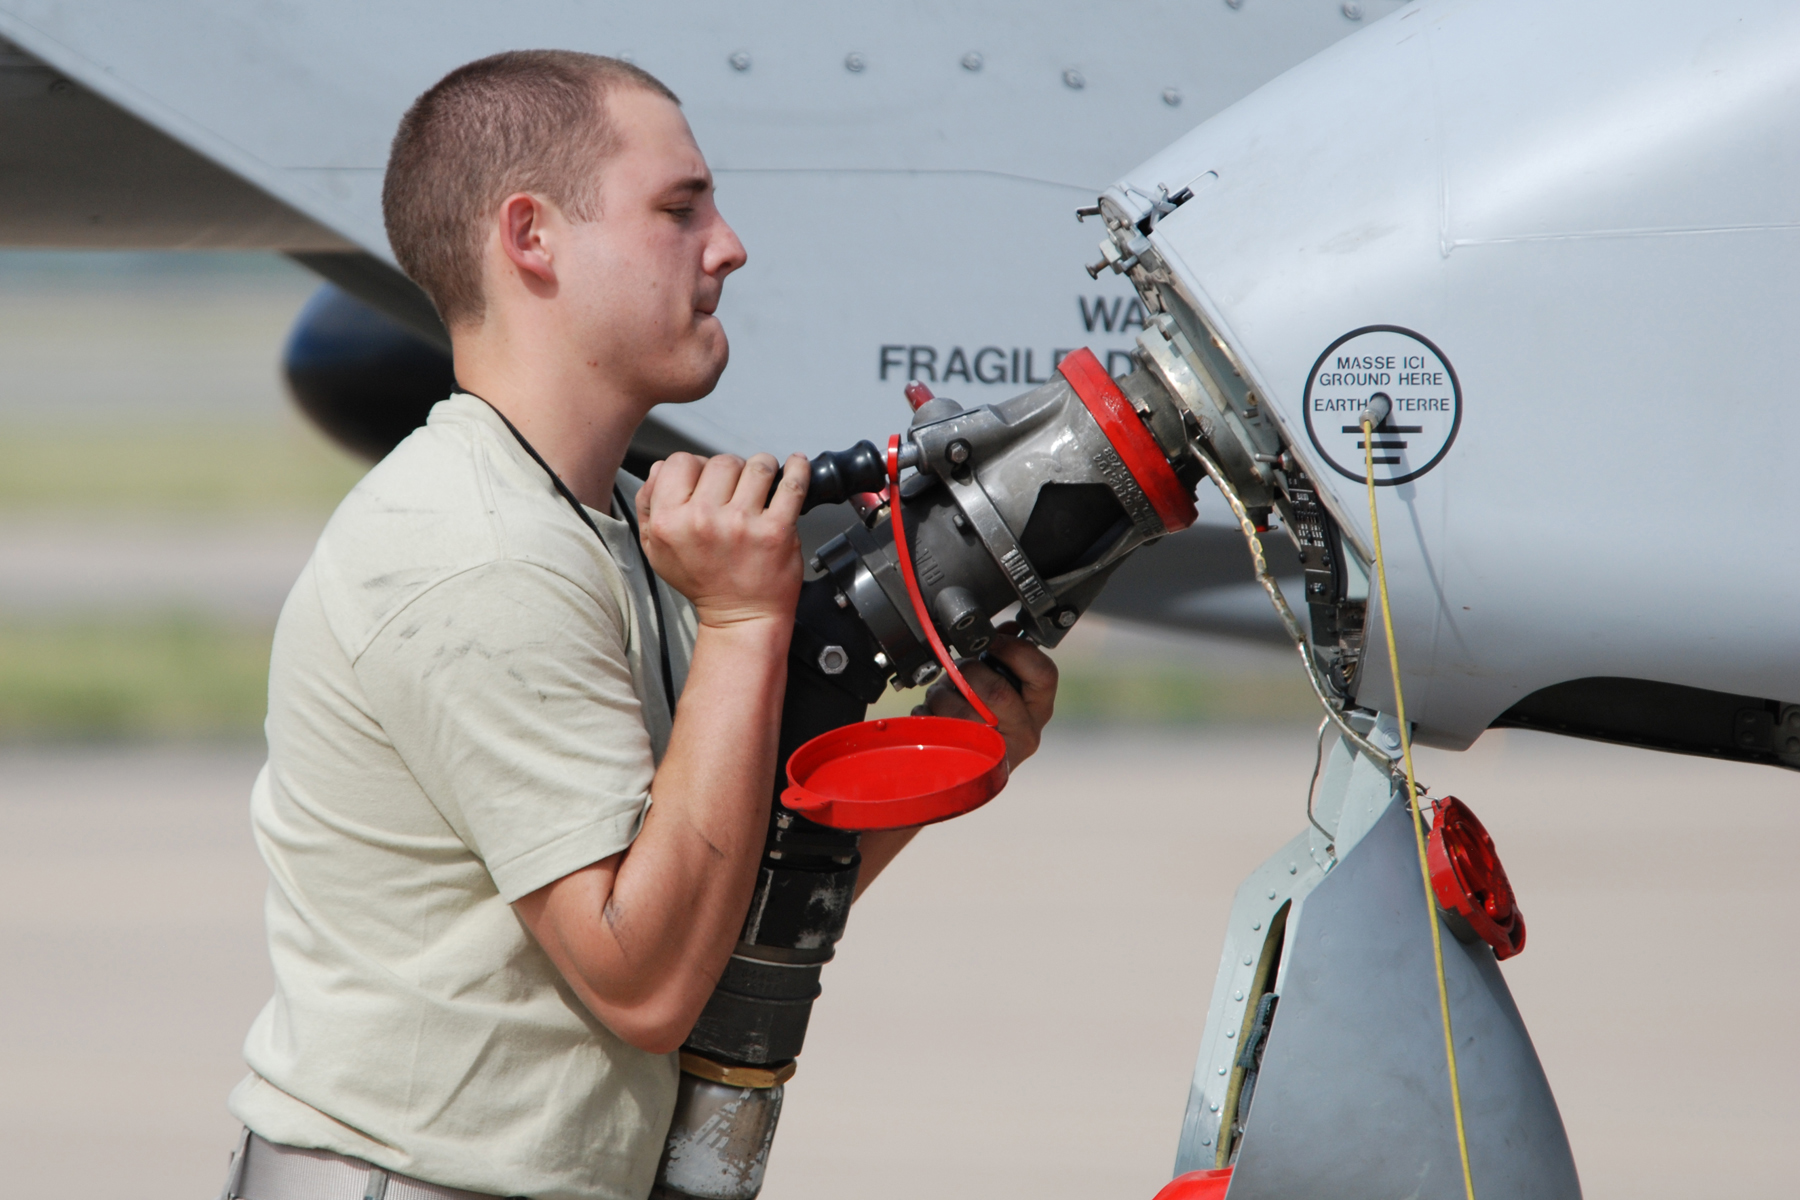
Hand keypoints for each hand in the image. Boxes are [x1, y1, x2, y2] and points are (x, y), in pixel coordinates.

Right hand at [636, 452, 809, 628]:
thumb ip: (649, 504)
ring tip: (762, 486)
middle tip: (736, 491)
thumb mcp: (656, 548)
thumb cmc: (703, 582)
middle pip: (720, 461)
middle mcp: (703, 520)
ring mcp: (742, 524)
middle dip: (731, 471)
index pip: (679, 461)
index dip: (695, 468)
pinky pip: (792, 485)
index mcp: (669, 521)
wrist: (741, 617)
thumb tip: (660, 468)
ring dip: (762, 470)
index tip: (707, 482)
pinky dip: (797, 469)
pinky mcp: (776, 531)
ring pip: (756, 466)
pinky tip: (796, 465)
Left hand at [911, 622, 1056, 768]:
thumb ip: (1008, 660)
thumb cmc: (990, 724)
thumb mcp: (1008, 689)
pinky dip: (925, 715)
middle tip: (955, 673)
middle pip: (996, 691)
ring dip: (940, 694)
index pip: (1043, 673)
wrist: (973, 768)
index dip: (1014, 649)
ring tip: (939, 695)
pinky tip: (931, 716)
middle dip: (966, 673)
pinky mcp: (966, 763)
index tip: (991, 640)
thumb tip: (1006, 628)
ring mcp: (997, 751)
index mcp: (1039, 709)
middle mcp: (1026, 733)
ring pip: (961, 711)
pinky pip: (937, 728)